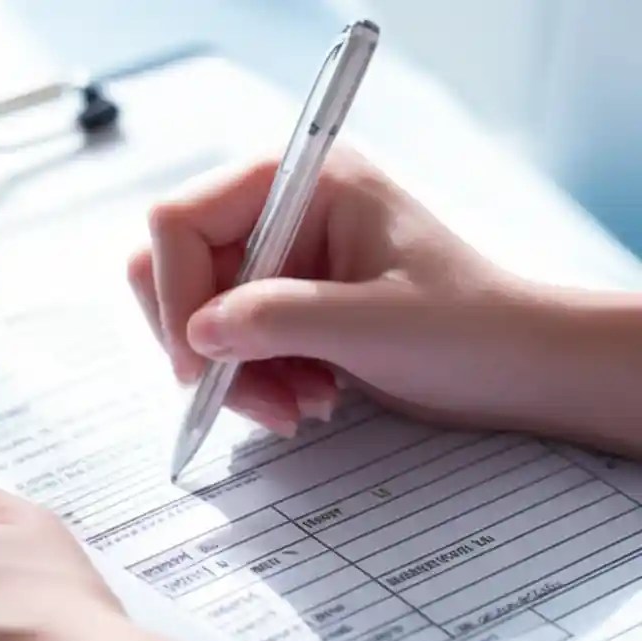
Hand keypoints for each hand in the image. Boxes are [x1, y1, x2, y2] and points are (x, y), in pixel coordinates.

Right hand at [129, 147, 546, 435]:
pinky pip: (225, 343)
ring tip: (298, 405)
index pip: (181, 221)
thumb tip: (196, 335)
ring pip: (196, 316)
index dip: (176, 292)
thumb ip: (279, 320)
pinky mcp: (280, 302)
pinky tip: (306, 398)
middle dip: (204, 343)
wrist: (518, 366)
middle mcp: (276, 210)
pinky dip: (252, 382)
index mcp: (299, 182)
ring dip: (234, 374)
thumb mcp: (375, 325)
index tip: (199, 364)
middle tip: (249, 395)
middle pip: (175, 269)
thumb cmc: (470, 327)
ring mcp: (276, 257)